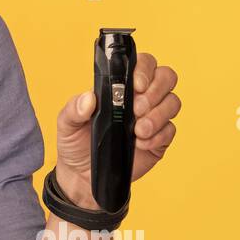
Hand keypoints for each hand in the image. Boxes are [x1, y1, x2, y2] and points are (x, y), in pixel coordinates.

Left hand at [52, 52, 180, 209]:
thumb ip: (74, 108)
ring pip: (173, 102)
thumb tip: (89, 98)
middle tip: (137, 108)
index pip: (143, 64)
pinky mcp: (158, 140)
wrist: (81, 175)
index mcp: (119, 86)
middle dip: (156, 90)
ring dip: (158, 115)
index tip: (136, 85)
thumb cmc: (76, 142)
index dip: (145, 69)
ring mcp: (152, 118)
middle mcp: (140, 97)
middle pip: (166, 77)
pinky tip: (140, 143)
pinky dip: (158, 135)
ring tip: (138, 130)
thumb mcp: (67, 123)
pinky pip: (170, 130)